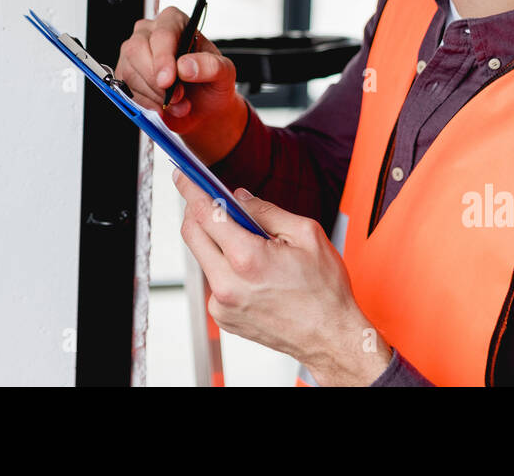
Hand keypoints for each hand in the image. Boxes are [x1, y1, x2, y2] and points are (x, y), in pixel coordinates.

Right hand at [114, 7, 247, 161]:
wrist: (203, 106)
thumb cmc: (211, 83)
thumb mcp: (224, 73)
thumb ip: (211, 66)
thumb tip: (185, 66)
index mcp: (175, 22)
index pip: (163, 34)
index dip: (163, 58)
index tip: (168, 81)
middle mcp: (150, 32)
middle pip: (137, 50)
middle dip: (156, 81)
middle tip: (178, 98)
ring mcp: (133, 53)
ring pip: (130, 72)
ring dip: (154, 96)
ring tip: (178, 105)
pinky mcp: (125, 74)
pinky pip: (126, 90)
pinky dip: (145, 105)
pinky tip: (162, 109)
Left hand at [172, 168, 392, 385]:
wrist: (330, 338)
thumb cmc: (324, 291)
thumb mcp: (305, 234)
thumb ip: (266, 211)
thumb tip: (239, 197)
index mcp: (247, 258)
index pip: (205, 213)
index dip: (191, 189)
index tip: (182, 175)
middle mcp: (227, 284)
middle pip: (192, 234)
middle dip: (197, 211)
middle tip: (211, 199)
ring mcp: (222, 304)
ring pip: (204, 257)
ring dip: (217, 241)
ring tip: (250, 243)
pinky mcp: (223, 317)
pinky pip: (215, 280)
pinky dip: (226, 267)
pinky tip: (253, 271)